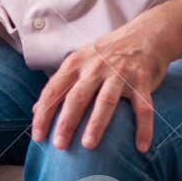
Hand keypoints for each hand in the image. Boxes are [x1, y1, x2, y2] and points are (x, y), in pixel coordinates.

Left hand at [30, 19, 170, 153]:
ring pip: (106, 100)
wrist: (146, 34)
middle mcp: (96, 66)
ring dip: (97, 123)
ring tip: (88, 146)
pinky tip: (141, 146)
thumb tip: (36, 110)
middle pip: (78, 96)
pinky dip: (144, 127)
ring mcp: (120, 73)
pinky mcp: (142, 80)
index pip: (54, 89)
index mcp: (76, 63)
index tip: (38, 137)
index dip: (44, 113)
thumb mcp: (80, 62)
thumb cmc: (107, 54)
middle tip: (59, 145)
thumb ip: (61, 84)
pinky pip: (143, 107)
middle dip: (67, 121)